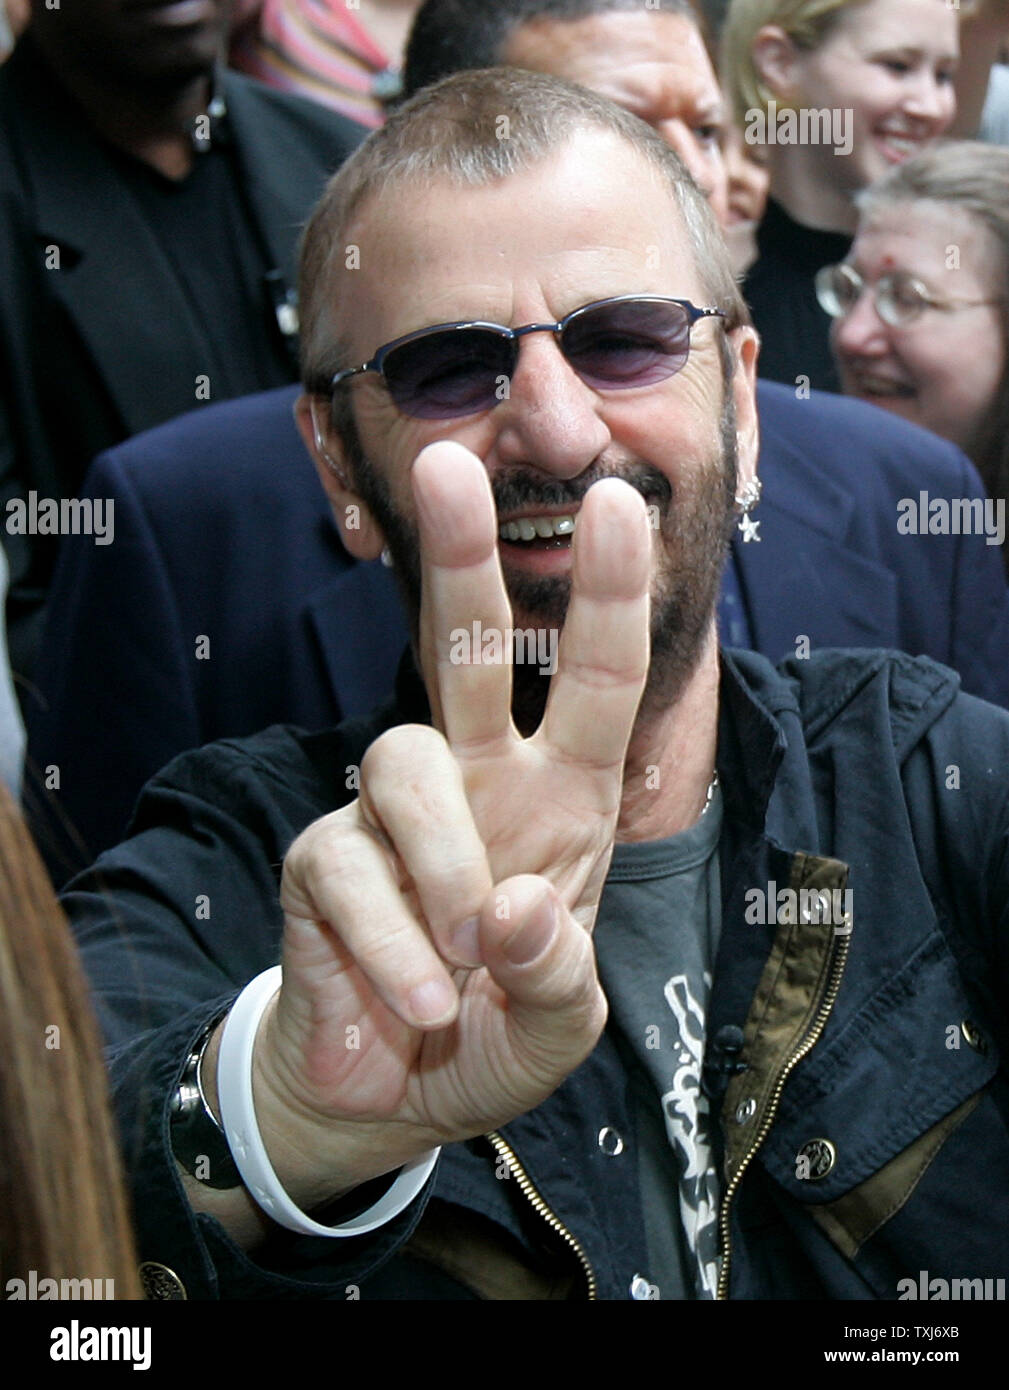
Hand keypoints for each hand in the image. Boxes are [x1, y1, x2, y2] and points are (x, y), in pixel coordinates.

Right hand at [254, 441, 650, 1203]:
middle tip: (448, 467)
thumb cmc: (495, 1033)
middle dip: (462, 560)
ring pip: (402, 758)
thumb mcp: (561, 1025)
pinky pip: (349, 866)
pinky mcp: (322, 860)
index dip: (608, 596)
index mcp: (560, 802)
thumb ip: (558, 975)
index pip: (595, 684)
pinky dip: (395, 947)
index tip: (617, 502)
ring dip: (445, 865)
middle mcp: (478, 785)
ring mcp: (392, 817)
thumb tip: (509, 907)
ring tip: (464, 963)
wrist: (392, 1098)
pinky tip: (419, 1002)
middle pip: (461, 649)